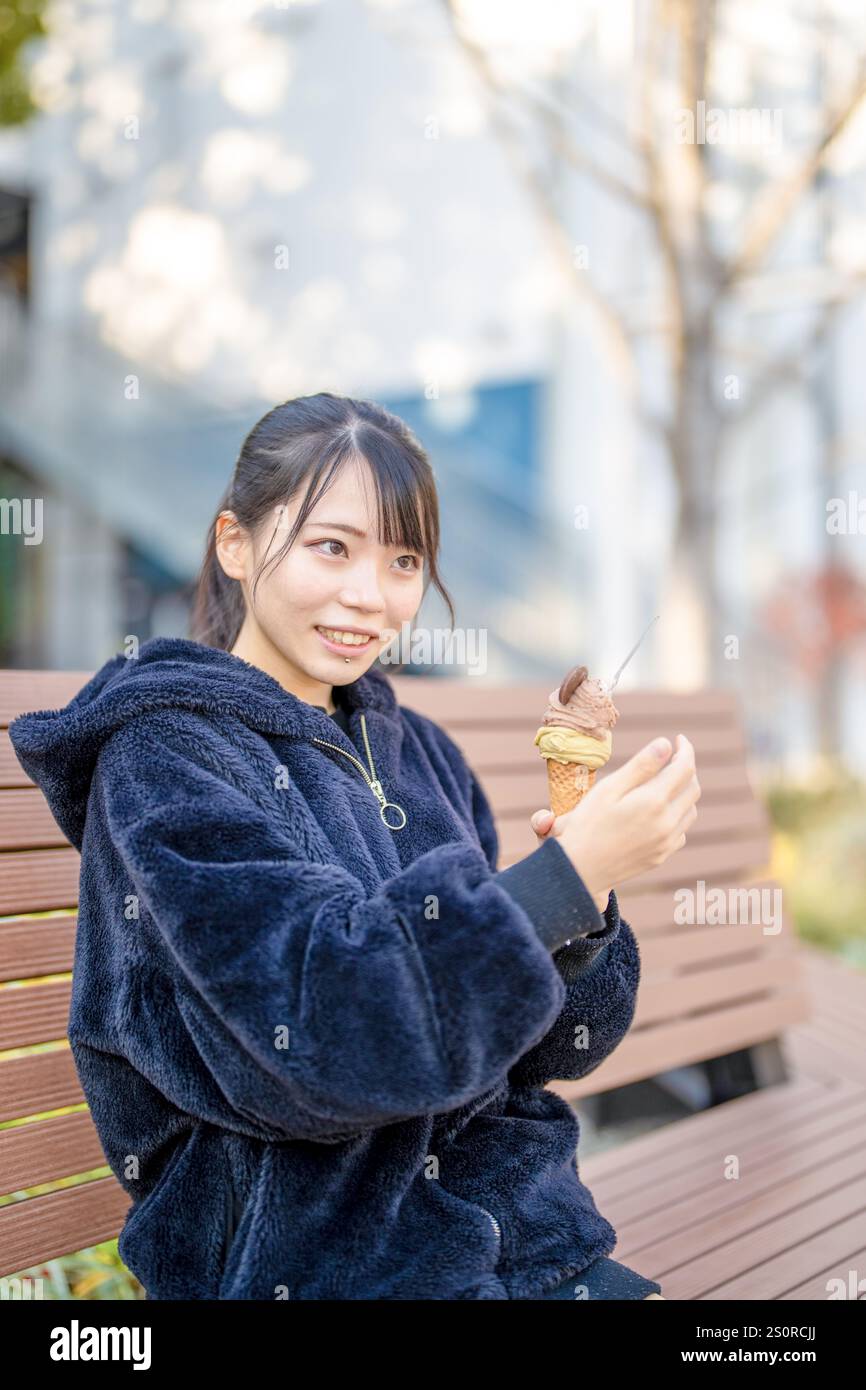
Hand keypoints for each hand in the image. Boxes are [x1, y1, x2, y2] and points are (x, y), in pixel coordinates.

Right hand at [533, 735, 700, 901]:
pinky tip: (660, 812)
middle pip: (693, 787)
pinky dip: (678, 815)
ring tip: (666, 782)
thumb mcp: (609, 788)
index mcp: (653, 801)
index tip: (679, 739)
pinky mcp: (662, 855)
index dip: (685, 750)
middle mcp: (667, 822)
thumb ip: (641, 765)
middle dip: (686, 768)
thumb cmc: (588, 824)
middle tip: (672, 757)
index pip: (684, 768)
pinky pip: (682, 830)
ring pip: (691, 810)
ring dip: (684, 792)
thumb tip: (666, 744)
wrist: (580, 870)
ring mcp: (667, 842)